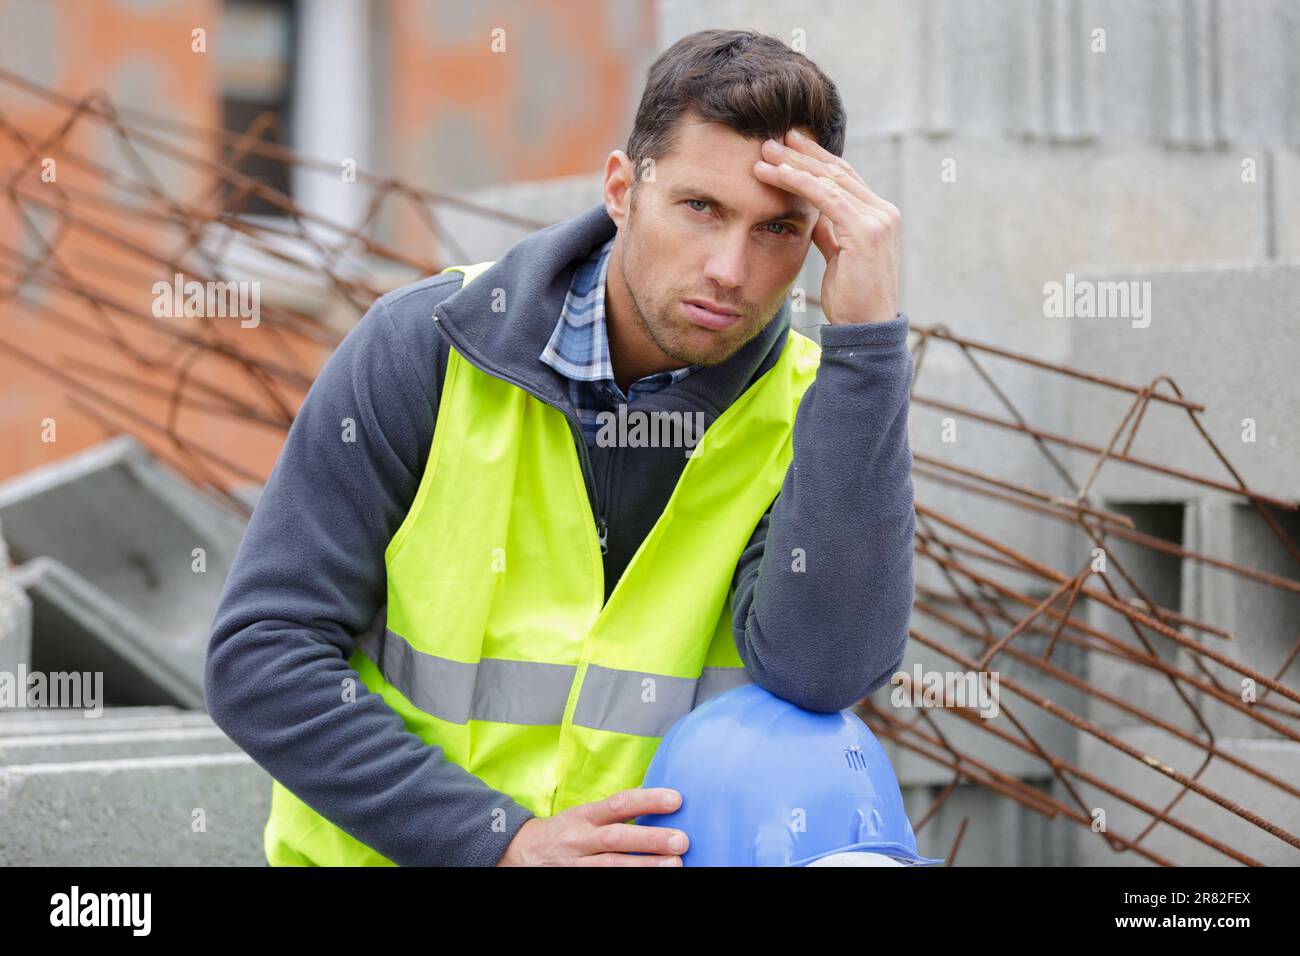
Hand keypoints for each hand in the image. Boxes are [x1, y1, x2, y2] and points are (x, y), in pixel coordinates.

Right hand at [494, 787, 687, 865]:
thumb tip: (654, 797)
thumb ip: (615, 809)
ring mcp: (578, 864)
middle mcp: (581, 839)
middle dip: (650, 839)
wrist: (524, 853)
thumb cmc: (566, 830)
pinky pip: (604, 881)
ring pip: (612, 866)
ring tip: (675, 864)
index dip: (647, 800)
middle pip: (616, 838)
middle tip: (681, 840)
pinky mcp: (579, 880)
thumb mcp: (586, 813)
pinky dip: (628, 881)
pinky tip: (651, 880)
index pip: (618, 803)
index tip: (676, 799)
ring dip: (645, 866)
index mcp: (585, 815)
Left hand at [753, 128, 900, 325]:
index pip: (844, 177)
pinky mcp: (865, 230)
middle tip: (772, 139)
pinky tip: (776, 174)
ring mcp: (877, 219)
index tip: (788, 146)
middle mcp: (883, 212)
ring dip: (794, 164)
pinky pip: (826, 197)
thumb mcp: (839, 258)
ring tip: (765, 153)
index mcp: (879, 215)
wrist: (865, 329)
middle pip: (838, 171)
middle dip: (802, 153)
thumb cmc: (851, 299)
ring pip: (830, 179)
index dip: (815, 159)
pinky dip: (799, 182)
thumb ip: (832, 232)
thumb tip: (814, 215)